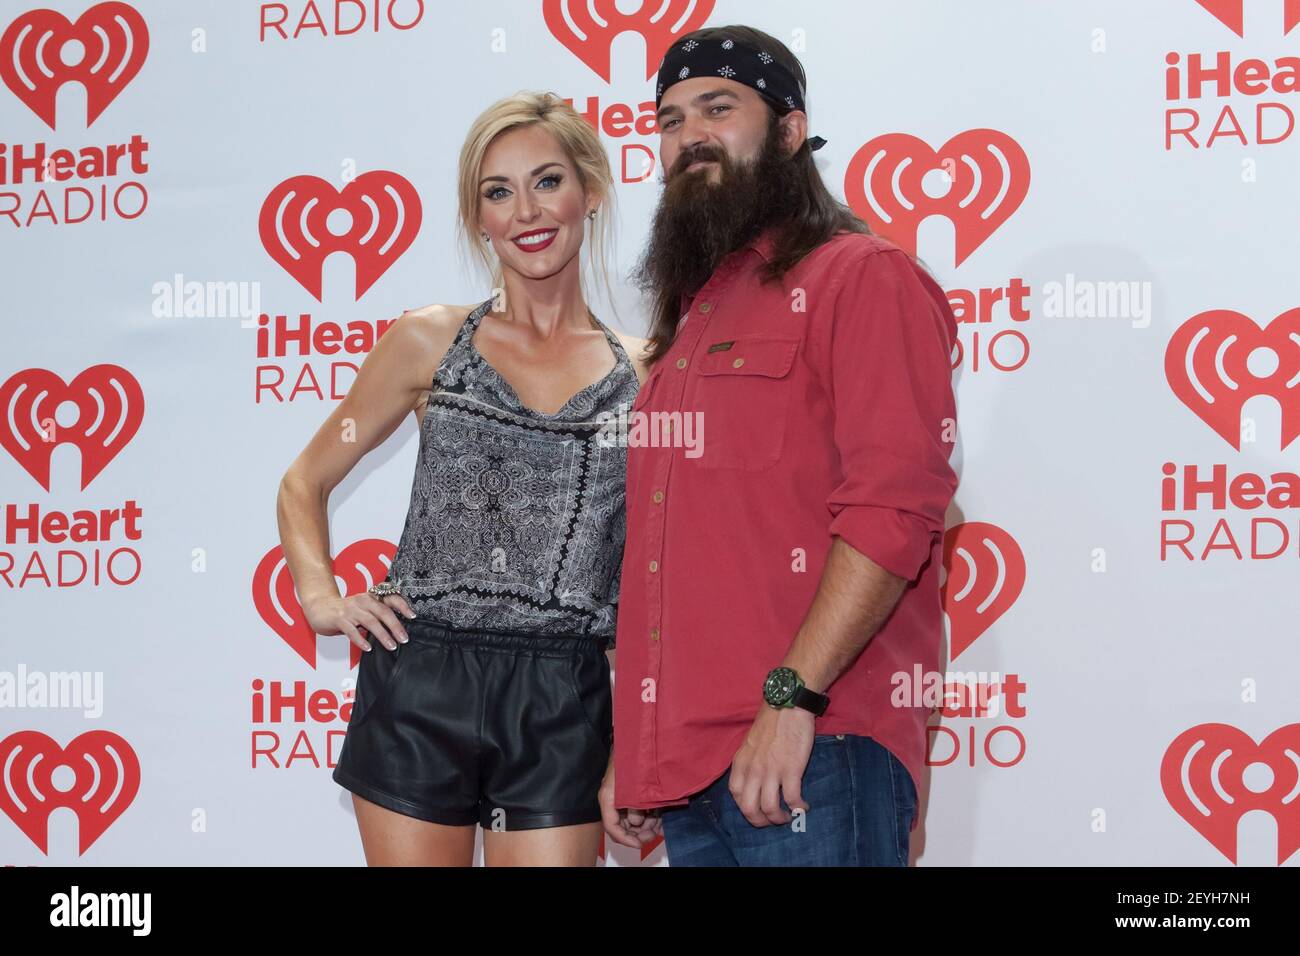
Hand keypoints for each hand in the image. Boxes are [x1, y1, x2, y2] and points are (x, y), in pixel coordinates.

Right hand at [303, 591, 414, 652]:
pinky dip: (361, 639)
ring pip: (370, 621)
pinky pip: (352, 630)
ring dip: (382, 635)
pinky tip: (368, 648)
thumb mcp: (364, 609)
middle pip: (383, 612)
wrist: (320, 608)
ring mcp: (350, 609)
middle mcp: (362, 601)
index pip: (390, 598)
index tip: (412, 616)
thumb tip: (398, 629)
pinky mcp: (339, 618)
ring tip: (391, 646)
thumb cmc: (346, 611)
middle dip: (395, 626)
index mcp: (370, 597)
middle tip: (404, 638)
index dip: (402, 606)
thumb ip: (378, 615)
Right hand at [598, 749, 662, 848]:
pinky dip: (649, 815)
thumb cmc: (630, 757)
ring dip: (646, 825)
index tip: (640, 844)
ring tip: (661, 825)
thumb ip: (634, 805)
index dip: (625, 839)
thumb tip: (637, 822)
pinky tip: (660, 817)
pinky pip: (639, 809)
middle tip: (655, 833)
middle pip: (622, 825)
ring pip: (633, 819)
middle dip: (639, 832)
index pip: (611, 826)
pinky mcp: (632, 791)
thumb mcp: (632, 784)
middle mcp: (613, 799)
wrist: (636, 737)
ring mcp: (622, 795)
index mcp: (608, 798)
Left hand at [728, 704, 814, 826]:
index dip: (746, 809)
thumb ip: (749, 762)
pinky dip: (799, 808)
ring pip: (770, 809)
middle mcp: (753, 770)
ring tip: (789, 816)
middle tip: (773, 821)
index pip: (736, 796)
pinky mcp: (791, 770)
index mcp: (741, 762)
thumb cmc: (771, 722)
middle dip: (761, 822)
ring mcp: (771, 771)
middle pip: (749, 809)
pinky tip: (804, 807)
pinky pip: (792, 799)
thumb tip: (754, 782)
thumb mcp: (750, 743)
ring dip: (780, 818)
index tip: (758, 811)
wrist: (788, 704)